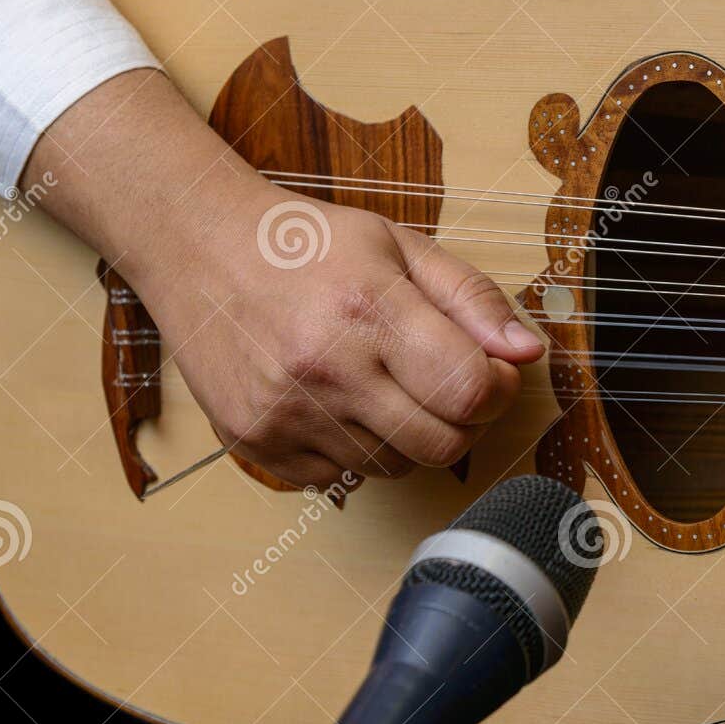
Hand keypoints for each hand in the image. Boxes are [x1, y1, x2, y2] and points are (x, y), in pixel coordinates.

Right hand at [138, 182, 543, 488]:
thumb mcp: (399, 247)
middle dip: (463, 420)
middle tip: (446, 383)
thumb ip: (472, 299)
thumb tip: (528, 352)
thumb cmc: (305, 244)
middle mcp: (324, 369)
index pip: (470, 392)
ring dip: (409, 436)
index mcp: (368, 310)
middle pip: (442, 445)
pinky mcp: (255, 443)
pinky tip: (340, 401)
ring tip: (383, 383)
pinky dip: (356, 450)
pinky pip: (340, 479)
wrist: (196, 247)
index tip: (492, 370)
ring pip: (395, 468)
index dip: (499, 389)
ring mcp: (285, 414)